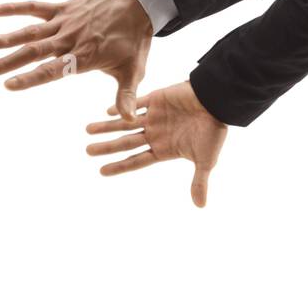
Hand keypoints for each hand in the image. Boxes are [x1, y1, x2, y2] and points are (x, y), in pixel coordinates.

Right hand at [0, 0, 153, 118]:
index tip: (9, 84)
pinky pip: (36, 7)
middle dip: (9, 62)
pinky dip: (16, 7)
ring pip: (32, 30)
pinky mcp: (63, 8)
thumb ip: (126, 95)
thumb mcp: (134, 69)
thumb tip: (129, 121)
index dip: (31, 78)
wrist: (138, 2)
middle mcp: (70, 39)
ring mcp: (65, 22)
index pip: (53, 70)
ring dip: (8, 37)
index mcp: (84, 56)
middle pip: (35, 51)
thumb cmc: (135, 39)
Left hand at [84, 80, 227, 206]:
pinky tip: (107, 110)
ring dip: (107, 126)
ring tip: (88, 129)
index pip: (137, 161)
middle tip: (88, 150)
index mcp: (164, 149)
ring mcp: (155, 117)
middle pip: (126, 143)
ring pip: (125, 124)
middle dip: (107, 146)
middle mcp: (156, 134)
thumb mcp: (206, 160)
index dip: (120, 166)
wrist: (218, 102)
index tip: (102, 171)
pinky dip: (122, 107)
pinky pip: (135, 104)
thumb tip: (201, 206)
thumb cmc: (213, 131)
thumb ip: (199, 182)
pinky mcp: (156, 100)